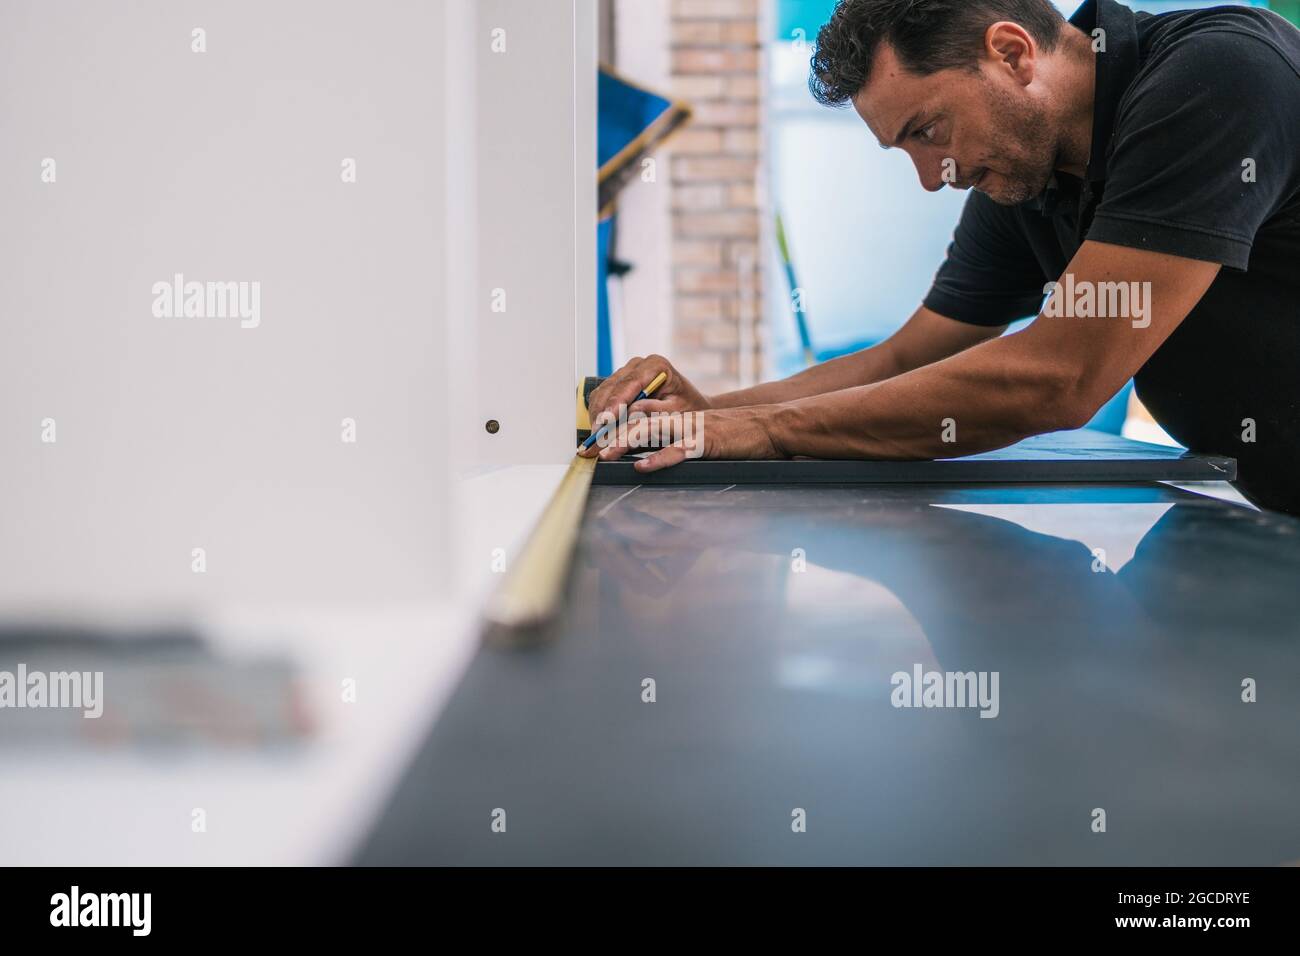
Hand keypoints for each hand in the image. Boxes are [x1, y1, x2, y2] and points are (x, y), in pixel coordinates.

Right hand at [583, 355, 710, 455]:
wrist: (690, 407)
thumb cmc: (688, 408)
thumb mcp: (677, 412)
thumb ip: (656, 411)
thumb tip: (631, 412)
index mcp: (656, 366)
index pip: (630, 383)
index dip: (616, 402)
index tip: (607, 419)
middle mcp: (639, 365)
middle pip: (612, 387)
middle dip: (603, 412)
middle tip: (597, 435)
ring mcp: (627, 372)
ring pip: (603, 392)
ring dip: (597, 414)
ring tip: (595, 436)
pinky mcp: (618, 383)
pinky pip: (602, 396)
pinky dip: (598, 413)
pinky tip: (599, 429)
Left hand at [606, 405, 787, 471]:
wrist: (771, 425)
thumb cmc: (738, 433)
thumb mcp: (700, 432)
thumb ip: (675, 437)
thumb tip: (647, 451)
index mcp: (677, 416)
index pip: (638, 417)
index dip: (613, 428)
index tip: (593, 443)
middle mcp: (680, 418)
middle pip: (637, 422)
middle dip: (609, 435)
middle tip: (588, 451)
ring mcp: (693, 429)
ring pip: (652, 431)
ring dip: (625, 443)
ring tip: (606, 454)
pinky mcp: (708, 443)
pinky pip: (679, 451)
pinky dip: (658, 459)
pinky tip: (642, 466)